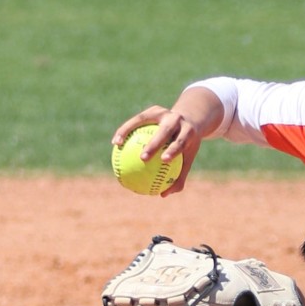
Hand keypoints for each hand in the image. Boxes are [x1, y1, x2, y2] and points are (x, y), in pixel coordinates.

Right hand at [111, 88, 225, 194]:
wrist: (189, 120)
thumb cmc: (187, 147)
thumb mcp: (188, 159)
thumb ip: (178, 177)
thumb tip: (162, 195)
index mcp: (188, 132)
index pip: (181, 141)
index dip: (173, 150)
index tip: (164, 160)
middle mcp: (176, 119)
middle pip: (164, 130)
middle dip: (153, 143)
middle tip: (143, 157)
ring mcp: (164, 112)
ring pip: (144, 119)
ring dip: (129, 130)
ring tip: (117, 144)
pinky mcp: (153, 110)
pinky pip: (136, 121)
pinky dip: (125, 130)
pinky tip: (115, 143)